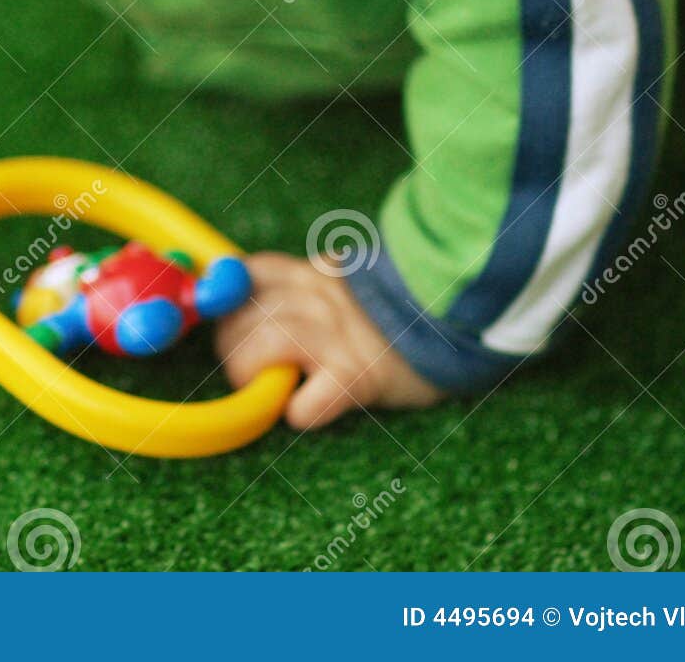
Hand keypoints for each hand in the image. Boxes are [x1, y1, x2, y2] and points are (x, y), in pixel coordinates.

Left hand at [213, 251, 448, 429]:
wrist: (454, 324)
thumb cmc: (391, 314)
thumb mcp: (343, 281)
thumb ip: (300, 284)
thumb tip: (248, 290)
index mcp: (310, 271)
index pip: (243, 276)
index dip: (229, 307)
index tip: (236, 328)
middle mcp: (314, 295)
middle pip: (235, 321)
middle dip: (234, 352)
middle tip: (257, 370)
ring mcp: (332, 335)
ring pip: (254, 358)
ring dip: (256, 383)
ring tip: (283, 389)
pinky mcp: (354, 376)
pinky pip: (302, 407)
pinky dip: (302, 413)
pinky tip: (318, 405)